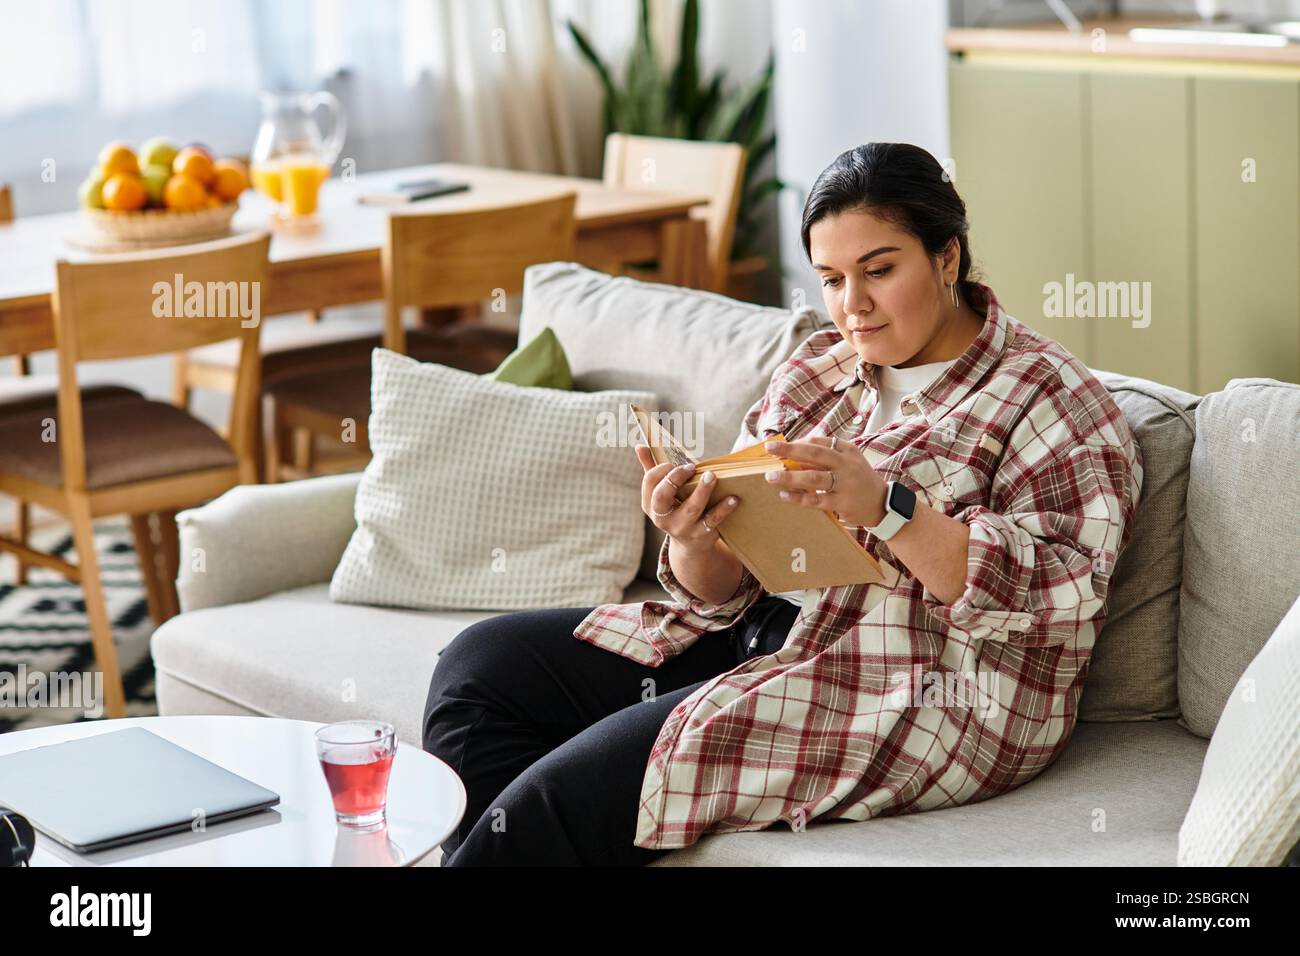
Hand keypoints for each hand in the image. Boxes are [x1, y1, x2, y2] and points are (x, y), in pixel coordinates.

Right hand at [634, 445, 739, 553]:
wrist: (691, 545)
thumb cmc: (676, 508)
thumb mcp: (661, 492)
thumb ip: (651, 468)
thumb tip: (639, 445)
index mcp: (650, 504)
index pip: (650, 481)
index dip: (662, 468)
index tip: (677, 462)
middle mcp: (662, 518)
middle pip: (662, 497)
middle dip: (675, 479)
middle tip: (691, 466)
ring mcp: (682, 528)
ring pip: (691, 508)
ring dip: (702, 490)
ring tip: (712, 476)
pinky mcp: (702, 534)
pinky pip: (713, 520)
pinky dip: (724, 509)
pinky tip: (733, 498)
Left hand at [761, 437, 888, 527]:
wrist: (882, 504)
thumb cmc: (858, 480)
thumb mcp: (848, 461)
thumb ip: (826, 457)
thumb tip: (793, 456)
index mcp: (847, 450)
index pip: (817, 441)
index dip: (795, 443)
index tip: (777, 446)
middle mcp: (847, 464)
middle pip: (814, 454)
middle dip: (790, 450)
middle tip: (770, 449)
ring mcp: (845, 484)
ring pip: (813, 478)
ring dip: (790, 477)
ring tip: (771, 477)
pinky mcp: (843, 503)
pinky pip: (816, 500)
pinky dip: (799, 498)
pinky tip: (785, 495)